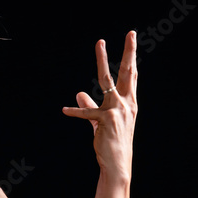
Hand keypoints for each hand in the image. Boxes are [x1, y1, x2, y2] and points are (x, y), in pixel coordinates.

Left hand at [62, 30, 137, 179]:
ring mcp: (118, 110)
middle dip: (128, 51)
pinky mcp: (106, 119)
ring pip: (107, 80)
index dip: (131, 57)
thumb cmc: (112, 142)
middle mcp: (127, 103)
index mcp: (130, 102)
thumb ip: (90, 106)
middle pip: (127, 72)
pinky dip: (75, 111)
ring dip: (102, 60)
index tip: (132, 39)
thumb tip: (79, 93)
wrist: (118, 163)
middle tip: (131, 34)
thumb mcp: (101, 121)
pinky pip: (87, 112)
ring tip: (100, 44)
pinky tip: (65, 110)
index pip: (131, 75)